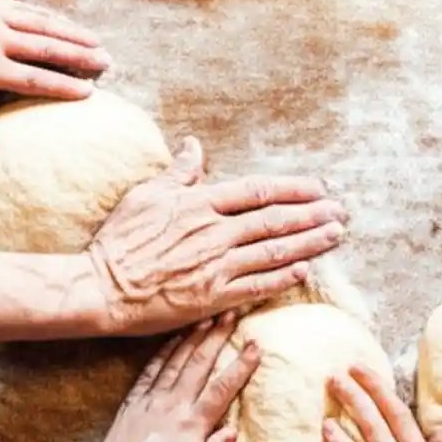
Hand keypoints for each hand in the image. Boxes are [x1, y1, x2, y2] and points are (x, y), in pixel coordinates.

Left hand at [0, 0, 108, 151]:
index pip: (35, 79)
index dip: (64, 86)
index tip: (89, 93)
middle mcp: (0, 40)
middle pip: (49, 49)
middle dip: (81, 57)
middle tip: (107, 63)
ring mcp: (0, 18)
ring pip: (45, 26)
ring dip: (74, 34)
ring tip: (98, 42)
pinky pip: (30, 10)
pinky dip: (53, 17)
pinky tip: (66, 22)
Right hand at [88, 137, 347, 335]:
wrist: (99, 288)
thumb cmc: (119, 241)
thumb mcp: (146, 195)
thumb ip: (179, 172)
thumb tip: (193, 145)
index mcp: (200, 204)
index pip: (257, 191)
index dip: (292, 188)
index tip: (318, 187)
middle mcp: (214, 232)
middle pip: (275, 220)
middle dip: (313, 214)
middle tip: (342, 211)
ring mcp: (215, 265)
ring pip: (274, 251)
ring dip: (309, 242)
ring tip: (335, 235)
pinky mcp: (212, 297)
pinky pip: (257, 285)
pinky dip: (283, 277)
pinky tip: (306, 270)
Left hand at [104, 314, 256, 441]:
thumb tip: (232, 430)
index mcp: (192, 423)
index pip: (222, 388)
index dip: (241, 365)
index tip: (256, 345)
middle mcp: (173, 405)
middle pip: (200, 364)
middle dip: (217, 338)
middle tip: (230, 315)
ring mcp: (151, 400)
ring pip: (176, 362)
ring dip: (193, 339)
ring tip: (206, 320)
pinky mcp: (132, 402)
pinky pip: (150, 371)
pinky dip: (163, 353)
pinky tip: (174, 340)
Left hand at [324, 365, 440, 441]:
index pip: (398, 414)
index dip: (378, 388)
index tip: (357, 367)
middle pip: (375, 421)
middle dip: (355, 395)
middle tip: (335, 375)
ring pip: (365, 435)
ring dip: (347, 414)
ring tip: (331, 395)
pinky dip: (338, 441)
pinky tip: (326, 428)